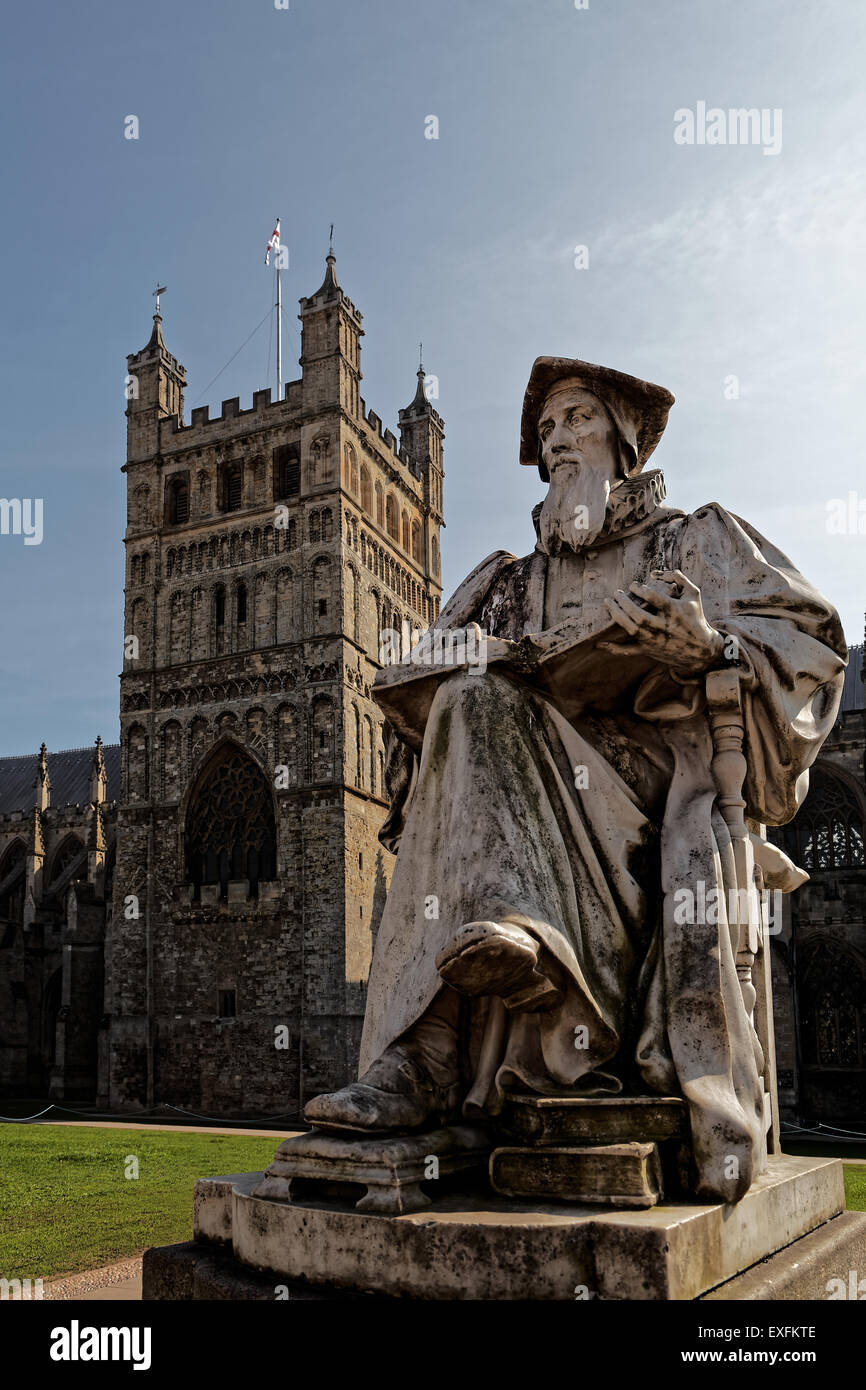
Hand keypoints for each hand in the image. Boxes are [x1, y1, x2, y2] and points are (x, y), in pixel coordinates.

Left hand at [600, 569, 724, 674]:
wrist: (701, 649)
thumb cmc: (695, 617)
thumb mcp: (693, 594)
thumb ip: (678, 577)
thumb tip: (654, 573)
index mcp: (674, 611)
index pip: (653, 598)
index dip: (640, 590)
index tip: (633, 585)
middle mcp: (663, 626)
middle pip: (638, 615)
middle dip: (624, 602)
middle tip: (616, 593)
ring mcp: (655, 639)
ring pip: (632, 629)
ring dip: (617, 616)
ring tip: (608, 603)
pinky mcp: (649, 650)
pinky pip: (629, 651)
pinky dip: (615, 649)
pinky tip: (601, 644)